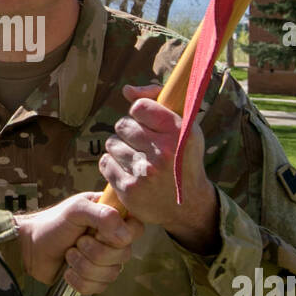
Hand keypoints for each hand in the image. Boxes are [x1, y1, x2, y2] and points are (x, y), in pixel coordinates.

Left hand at [16, 192, 142, 294]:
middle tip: (77, 242)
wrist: (30, 248)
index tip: (102, 233)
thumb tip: (125, 235)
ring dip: (84, 266)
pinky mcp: (93, 279)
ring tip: (69, 254)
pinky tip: (67, 271)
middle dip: (96, 252)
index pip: (137, 228)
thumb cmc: (52, 224)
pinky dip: (79, 281)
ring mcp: (104, 261)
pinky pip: (98, 288)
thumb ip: (102, 215)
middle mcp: (112, 239)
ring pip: (111, 274)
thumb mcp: (76, 210)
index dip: (124, 235)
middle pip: (125, 254)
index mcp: (112, 217)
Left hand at [99, 84, 218, 252]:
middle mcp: (163, 152)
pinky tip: (128, 170)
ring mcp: (145, 172)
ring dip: (120, 149)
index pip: (139, 107)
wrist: (190, 205)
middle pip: (122, 125)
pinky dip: (113, 165)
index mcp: (178, 132)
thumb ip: (156, 100)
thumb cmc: (183, 158)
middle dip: (129, 133)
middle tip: (142, 144)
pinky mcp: (129, 189)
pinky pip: (105, 163)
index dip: (140, 114)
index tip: (147, 123)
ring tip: (137, 158)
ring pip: (112, 144)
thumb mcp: (184, 126)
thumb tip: (126, 90)